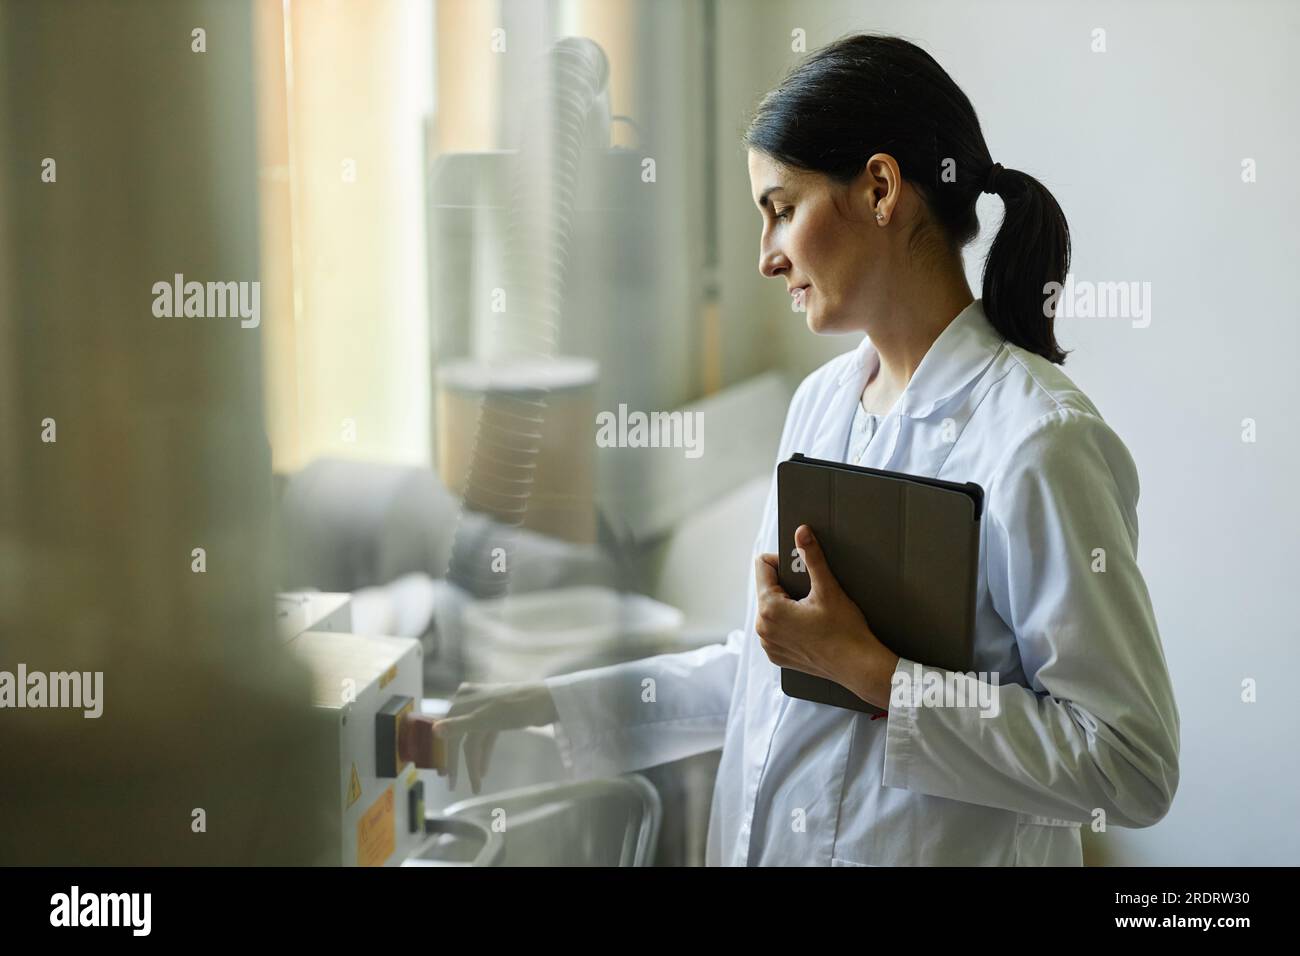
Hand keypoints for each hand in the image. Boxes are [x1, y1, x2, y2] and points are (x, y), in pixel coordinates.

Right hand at [432, 681, 558, 794]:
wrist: (548, 701)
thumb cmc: (516, 706)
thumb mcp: (485, 717)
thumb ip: (459, 725)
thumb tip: (433, 730)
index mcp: (464, 698)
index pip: (449, 730)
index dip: (446, 754)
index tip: (445, 776)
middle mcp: (471, 702)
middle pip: (460, 736)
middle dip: (459, 762)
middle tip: (453, 786)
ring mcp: (485, 710)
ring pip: (474, 740)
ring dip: (474, 761)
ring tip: (475, 785)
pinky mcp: (498, 717)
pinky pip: (486, 738)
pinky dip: (485, 754)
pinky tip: (483, 772)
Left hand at [754, 524, 898, 708]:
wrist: (858, 666)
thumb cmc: (845, 631)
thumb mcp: (828, 589)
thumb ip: (812, 558)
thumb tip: (801, 532)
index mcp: (769, 609)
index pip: (762, 567)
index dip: (782, 561)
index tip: (801, 569)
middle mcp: (762, 628)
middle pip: (766, 589)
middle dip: (785, 585)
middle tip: (811, 592)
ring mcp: (768, 645)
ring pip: (770, 609)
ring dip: (786, 604)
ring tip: (811, 611)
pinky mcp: (776, 655)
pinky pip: (774, 629)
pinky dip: (787, 623)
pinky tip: (808, 626)